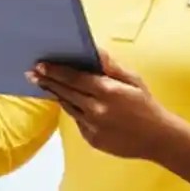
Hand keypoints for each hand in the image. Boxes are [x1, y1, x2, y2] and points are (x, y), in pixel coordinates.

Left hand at [30, 49, 172, 160]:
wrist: (157, 138)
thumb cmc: (145, 104)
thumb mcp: (133, 80)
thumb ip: (111, 66)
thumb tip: (94, 50)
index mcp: (108, 92)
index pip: (74, 78)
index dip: (55, 71)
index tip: (40, 65)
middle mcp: (96, 110)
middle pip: (65, 92)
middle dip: (48, 82)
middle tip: (32, 74)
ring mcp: (92, 127)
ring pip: (69, 107)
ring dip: (57, 95)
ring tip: (45, 84)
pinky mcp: (91, 140)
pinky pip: (77, 120)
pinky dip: (74, 110)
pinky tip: (70, 101)